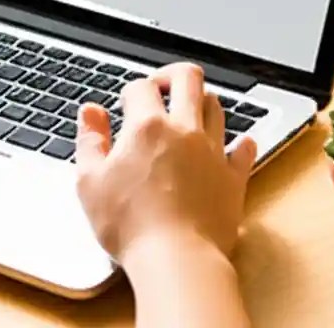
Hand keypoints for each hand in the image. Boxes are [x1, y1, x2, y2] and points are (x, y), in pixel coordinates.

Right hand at [75, 63, 257, 263]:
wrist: (176, 258)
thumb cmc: (130, 224)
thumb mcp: (90, 182)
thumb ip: (90, 141)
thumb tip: (90, 113)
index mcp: (147, 127)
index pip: (141, 87)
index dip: (131, 91)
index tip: (126, 104)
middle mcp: (184, 131)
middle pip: (189, 79)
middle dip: (174, 75)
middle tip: (163, 87)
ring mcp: (213, 152)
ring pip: (217, 107)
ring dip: (203, 103)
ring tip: (190, 114)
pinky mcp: (233, 178)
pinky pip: (244, 150)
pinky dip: (240, 144)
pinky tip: (236, 145)